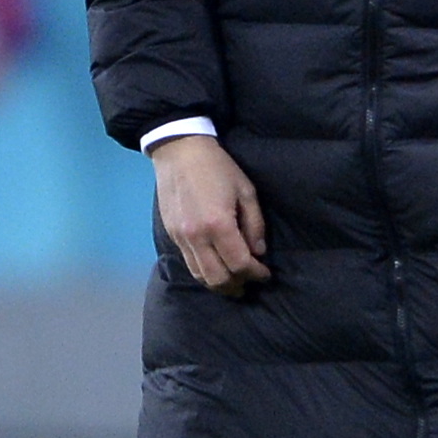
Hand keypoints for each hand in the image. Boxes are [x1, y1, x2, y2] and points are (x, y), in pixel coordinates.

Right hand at [151, 135, 271, 297]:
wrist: (180, 151)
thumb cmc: (218, 167)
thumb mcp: (246, 190)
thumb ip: (255, 224)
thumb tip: (258, 252)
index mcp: (218, 224)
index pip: (239, 264)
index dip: (256, 273)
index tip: (266, 274)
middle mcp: (197, 237)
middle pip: (218, 278)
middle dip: (238, 285)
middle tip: (250, 282)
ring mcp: (181, 238)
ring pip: (201, 276)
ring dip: (220, 284)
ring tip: (234, 282)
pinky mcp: (172, 236)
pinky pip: (189, 264)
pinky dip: (204, 272)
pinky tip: (216, 267)